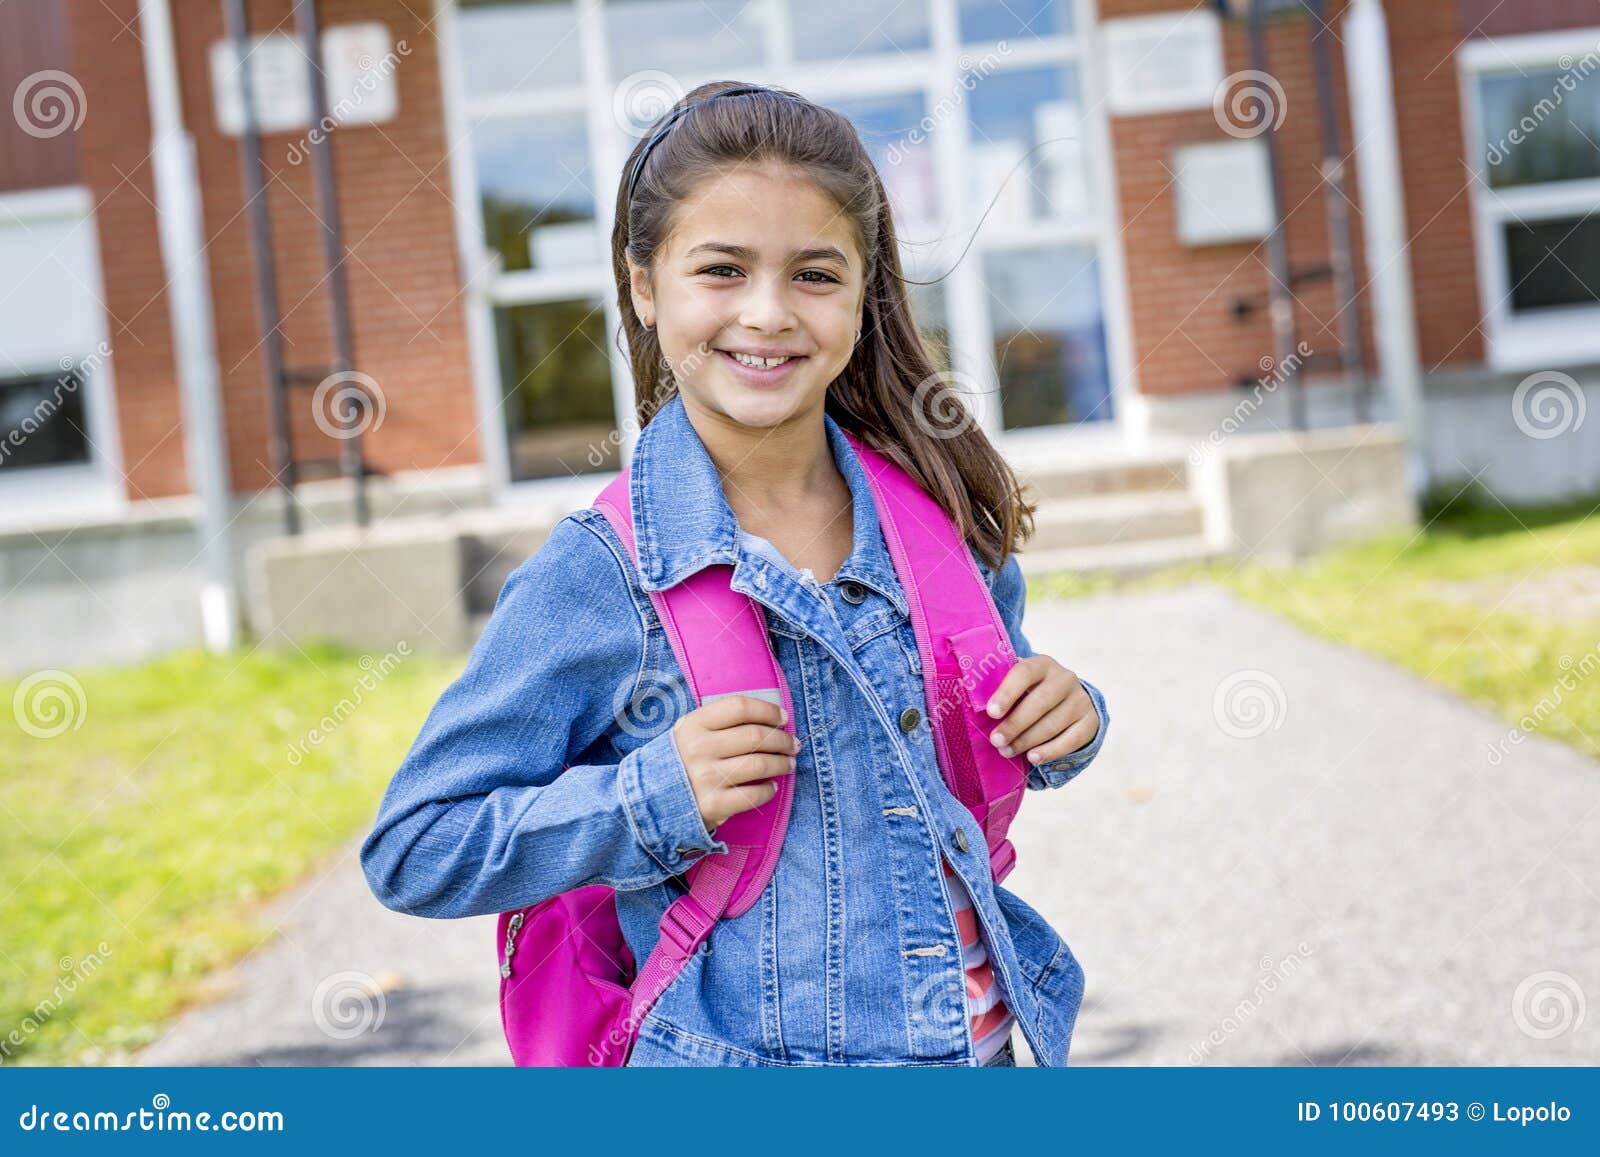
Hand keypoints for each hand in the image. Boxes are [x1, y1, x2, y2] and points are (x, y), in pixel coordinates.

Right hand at [672, 694, 798, 831]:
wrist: (649, 800)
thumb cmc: (679, 762)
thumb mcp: (689, 733)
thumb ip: (720, 723)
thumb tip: (768, 720)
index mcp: (694, 724)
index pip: (740, 707)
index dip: (767, 710)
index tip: (783, 717)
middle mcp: (699, 748)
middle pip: (756, 736)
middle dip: (782, 739)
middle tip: (793, 744)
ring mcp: (706, 778)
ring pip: (760, 764)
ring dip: (782, 763)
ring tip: (788, 764)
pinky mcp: (713, 805)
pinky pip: (753, 795)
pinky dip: (769, 790)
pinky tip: (771, 787)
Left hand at [983, 655, 1097, 764]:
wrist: (1068, 701)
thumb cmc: (1030, 694)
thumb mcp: (1018, 686)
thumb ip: (1001, 692)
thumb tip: (972, 708)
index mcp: (1042, 664)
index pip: (1024, 673)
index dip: (1006, 693)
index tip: (990, 713)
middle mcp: (1065, 678)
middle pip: (1040, 701)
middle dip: (1015, 724)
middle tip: (996, 740)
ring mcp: (1081, 700)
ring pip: (1053, 723)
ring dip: (1027, 740)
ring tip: (1007, 752)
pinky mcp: (1091, 721)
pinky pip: (1071, 740)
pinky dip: (1050, 751)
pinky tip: (1033, 758)